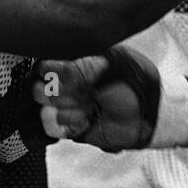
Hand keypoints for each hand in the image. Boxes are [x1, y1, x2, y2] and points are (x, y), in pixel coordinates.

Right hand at [34, 48, 161, 151]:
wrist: (147, 119)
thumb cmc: (136, 86)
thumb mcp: (113, 64)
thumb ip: (83, 63)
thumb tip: (54, 66)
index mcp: (78, 62)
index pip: (46, 63)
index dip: (54, 71)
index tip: (70, 75)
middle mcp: (70, 83)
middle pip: (40, 87)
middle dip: (62, 92)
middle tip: (85, 93)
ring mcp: (68, 104)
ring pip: (45, 107)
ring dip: (69, 109)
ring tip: (90, 107)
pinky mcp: (70, 126)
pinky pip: (49, 126)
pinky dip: (67, 125)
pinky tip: (85, 121)